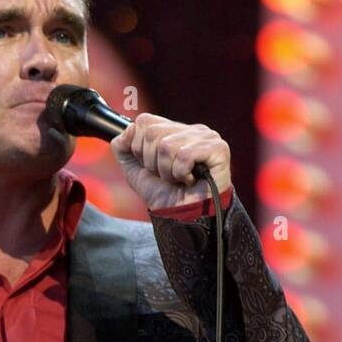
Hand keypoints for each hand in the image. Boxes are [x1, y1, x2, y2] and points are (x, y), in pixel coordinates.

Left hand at [110, 112, 231, 211]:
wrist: (181, 219)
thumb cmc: (164, 196)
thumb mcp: (135, 171)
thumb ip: (124, 148)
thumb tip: (127, 129)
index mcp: (174, 130)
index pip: (145, 122)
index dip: (139, 149)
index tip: (152, 167)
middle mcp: (191, 129)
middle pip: (152, 133)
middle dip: (152, 163)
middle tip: (167, 176)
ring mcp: (206, 137)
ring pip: (167, 146)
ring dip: (167, 171)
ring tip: (179, 180)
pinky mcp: (218, 149)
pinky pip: (185, 155)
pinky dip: (181, 174)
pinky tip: (190, 181)